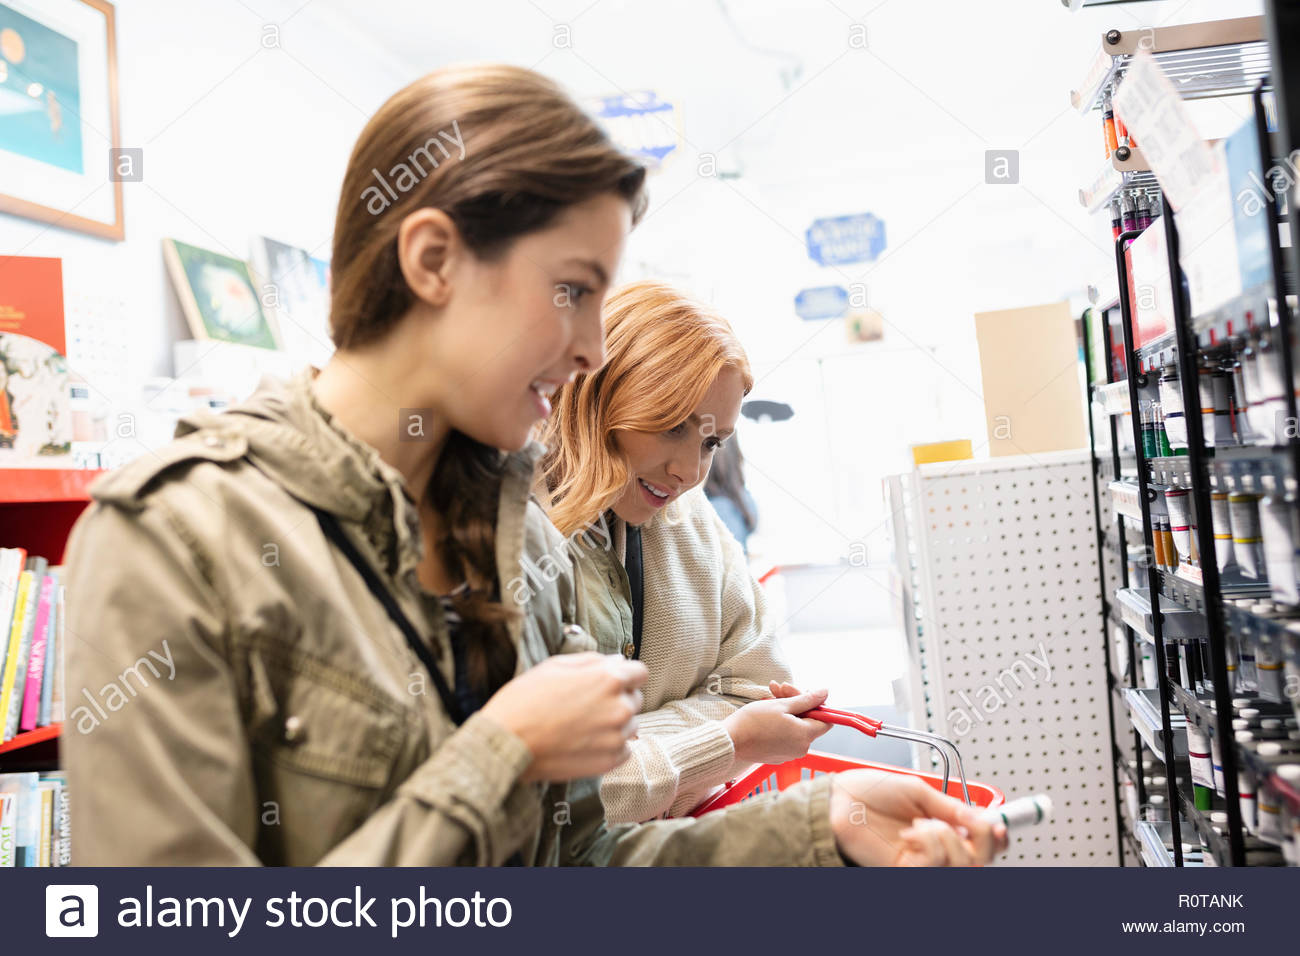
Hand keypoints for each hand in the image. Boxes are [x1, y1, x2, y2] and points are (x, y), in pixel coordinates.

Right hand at [481, 652, 647, 781]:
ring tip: (583, 725)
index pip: (640, 672)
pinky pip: (624, 750)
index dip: (625, 675)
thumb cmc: (524, 699)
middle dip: (618, 698)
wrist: (506, 742)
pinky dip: (611, 746)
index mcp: (609, 679)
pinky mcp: (609, 761)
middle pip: (635, 699)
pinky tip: (586, 743)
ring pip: (631, 725)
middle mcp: (619, 707)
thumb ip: (592, 661)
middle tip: (588, 705)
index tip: (611, 682)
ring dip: (615, 723)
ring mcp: (616, 736)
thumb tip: (616, 661)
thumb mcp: (555, 666)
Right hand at [722, 685, 830, 766]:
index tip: (802, 695)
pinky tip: (765, 712)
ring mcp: (789, 753)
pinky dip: (779, 723)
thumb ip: (806, 700)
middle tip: (779, 688)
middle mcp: (801, 748)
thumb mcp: (781, 705)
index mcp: (805, 735)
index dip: (817, 705)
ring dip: (785, 710)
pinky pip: (785, 736)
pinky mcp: (777, 755)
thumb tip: (825, 693)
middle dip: (796, 702)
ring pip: (795, 727)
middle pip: (808, 721)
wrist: (730, 742)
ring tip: (769, 696)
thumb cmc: (753, 722)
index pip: (826, 720)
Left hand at [830, 769, 1008, 865]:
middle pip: (981, 861)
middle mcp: (936, 847)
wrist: (839, 800)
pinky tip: (910, 832)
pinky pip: (935, 863)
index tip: (999, 823)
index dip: (997, 837)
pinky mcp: (906, 871)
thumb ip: (951, 806)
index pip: (982, 843)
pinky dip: (929, 842)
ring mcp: (922, 862)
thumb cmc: (869, 792)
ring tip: (922, 822)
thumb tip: (983, 816)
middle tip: (969, 821)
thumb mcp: (918, 791)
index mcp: (942, 826)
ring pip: (962, 864)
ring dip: (946, 835)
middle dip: (983, 839)